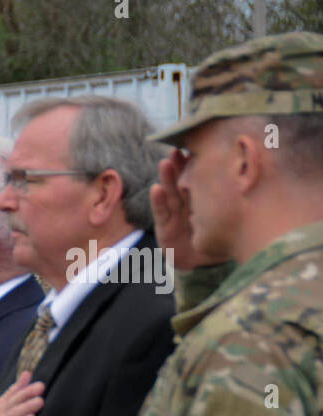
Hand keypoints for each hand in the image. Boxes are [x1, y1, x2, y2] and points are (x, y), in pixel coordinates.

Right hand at [150, 150, 230, 270]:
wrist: (205, 268)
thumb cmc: (223, 242)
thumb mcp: (235, 219)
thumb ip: (240, 202)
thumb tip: (260, 176)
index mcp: (205, 200)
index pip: (201, 178)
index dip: (197, 163)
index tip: (197, 146)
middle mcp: (189, 205)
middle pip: (184, 181)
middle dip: (180, 165)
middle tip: (177, 150)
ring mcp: (176, 216)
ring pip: (171, 194)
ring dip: (167, 178)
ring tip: (165, 163)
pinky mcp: (165, 230)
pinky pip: (161, 213)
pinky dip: (158, 201)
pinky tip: (156, 189)